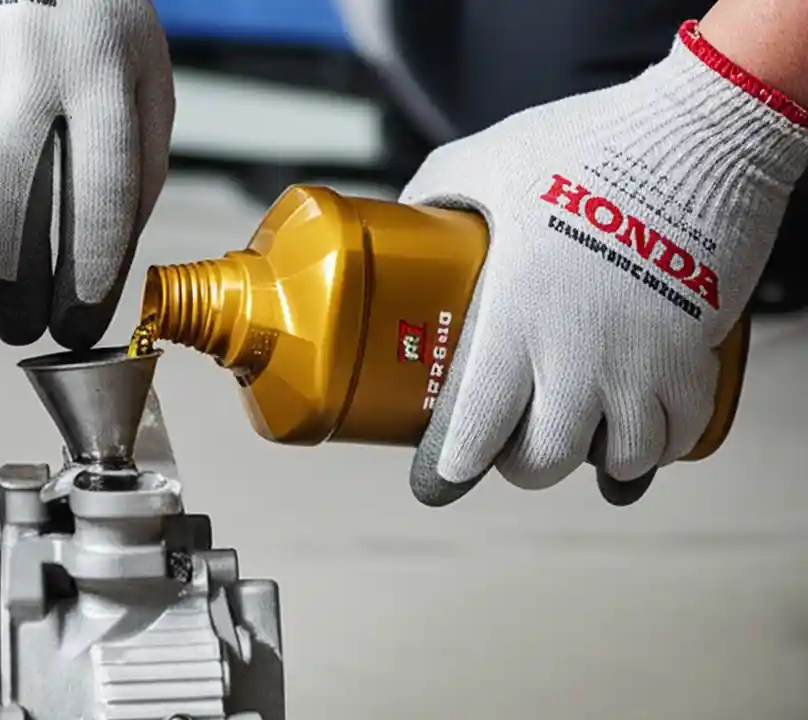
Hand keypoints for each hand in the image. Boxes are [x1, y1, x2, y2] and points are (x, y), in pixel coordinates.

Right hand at [0, 0, 174, 347]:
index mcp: (102, 75)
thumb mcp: (148, 88)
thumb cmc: (97, 31)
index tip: (78, 328)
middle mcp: (27, 66)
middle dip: (12, 288)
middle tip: (19, 328)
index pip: (98, 197)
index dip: (87, 279)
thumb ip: (137, 172)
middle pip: (5, 201)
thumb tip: (101, 266)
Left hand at [400, 21, 807, 506]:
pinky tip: (640, 429)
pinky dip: (657, 445)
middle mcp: (578, 357)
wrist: (702, 134)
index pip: (475, 427)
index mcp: (514, 319)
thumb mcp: (485, 160)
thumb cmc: (588, 146)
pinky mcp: (698, 356)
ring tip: (579, 435)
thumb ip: (437, 194)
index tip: (439, 479)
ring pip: (618, 459)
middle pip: (544, 460)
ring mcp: (644, 364)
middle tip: (511, 444)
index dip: (451, 467)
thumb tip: (409, 217)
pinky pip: (682, 435)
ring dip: (593, 458)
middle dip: (522, 464)